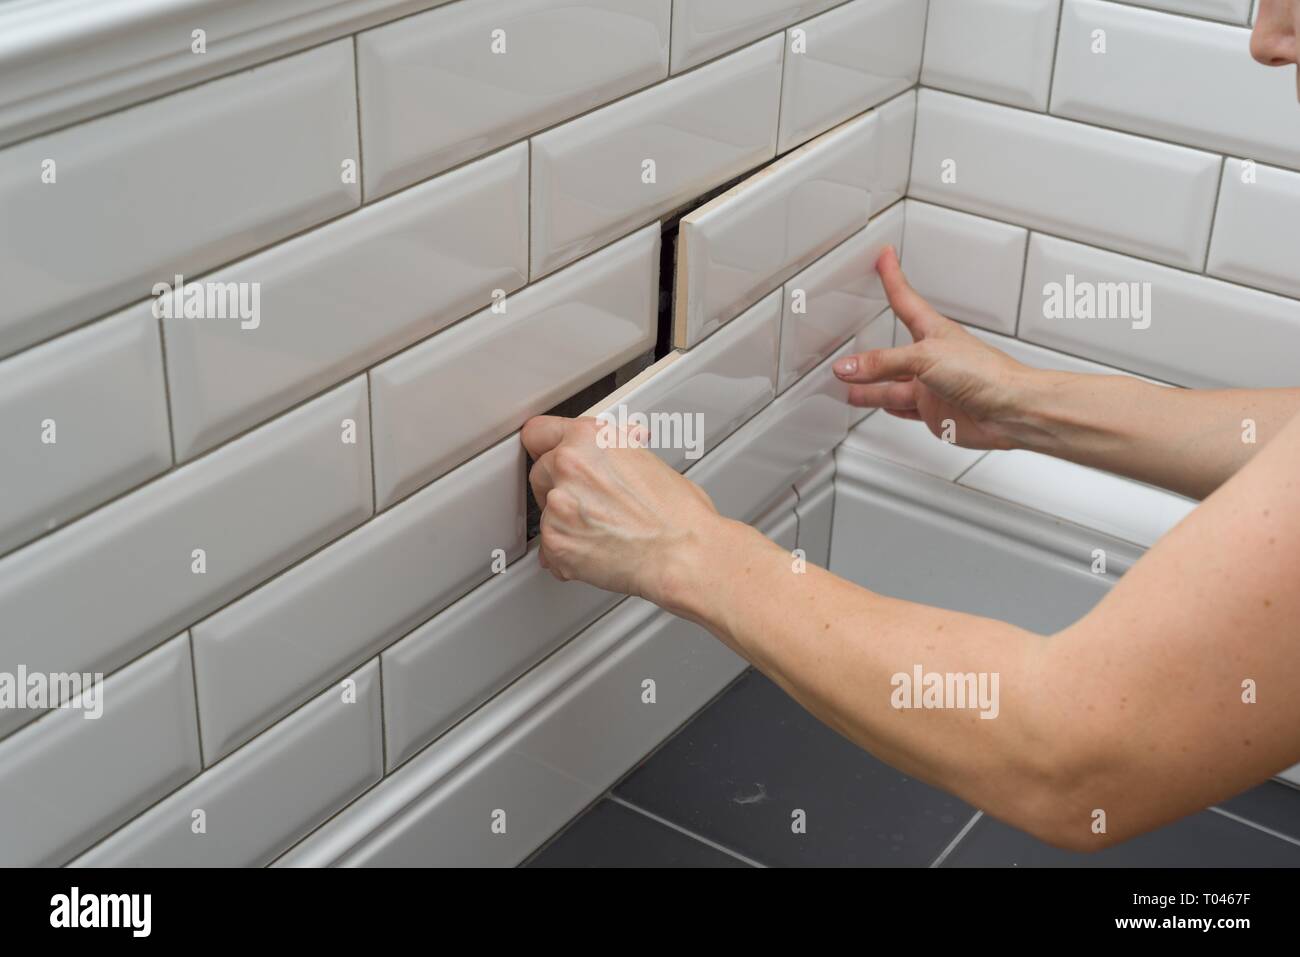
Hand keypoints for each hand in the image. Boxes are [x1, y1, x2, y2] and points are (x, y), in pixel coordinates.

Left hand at [521, 415, 733, 609]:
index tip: (545, 456)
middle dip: (558, 489)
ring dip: (565, 525)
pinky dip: (568, 555)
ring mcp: (558, 504)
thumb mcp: (647, 460)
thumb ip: (613, 452)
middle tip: (590, 504)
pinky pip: (549, 549)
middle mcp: (569, 465)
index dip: (544, 447)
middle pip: (539, 472)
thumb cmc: (678, 514)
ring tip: (603, 533)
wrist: (684, 554)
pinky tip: (597, 553)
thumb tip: (608, 453)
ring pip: (545, 513)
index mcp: (589, 438)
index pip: (538, 432)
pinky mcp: (554, 540)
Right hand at [834, 246, 1036, 450]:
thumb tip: (849, 366)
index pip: (904, 299)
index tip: (884, 257)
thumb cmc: (986, 372)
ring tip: (847, 383)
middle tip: (846, 353)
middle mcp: (931, 357)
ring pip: (890, 383)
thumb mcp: (925, 358)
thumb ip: (882, 364)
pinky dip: (885, 405)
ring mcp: (931, 385)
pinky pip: (902, 407)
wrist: (1009, 409)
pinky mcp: (934, 411)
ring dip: (868, 385)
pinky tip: (878, 403)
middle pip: (889, 353)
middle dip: (866, 353)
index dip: (892, 277)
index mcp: (932, 331)